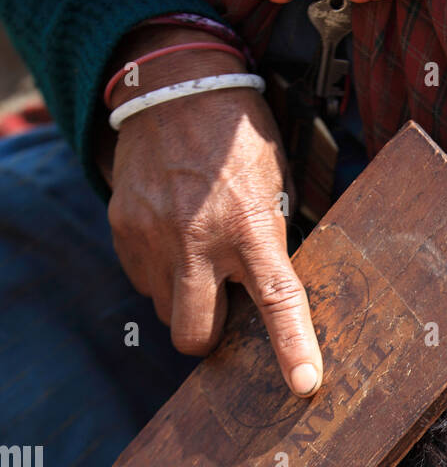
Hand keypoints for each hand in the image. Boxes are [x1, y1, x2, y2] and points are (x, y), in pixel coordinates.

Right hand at [101, 25, 322, 395]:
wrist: (176, 82)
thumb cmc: (238, 139)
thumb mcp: (275, 189)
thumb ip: (270, 244)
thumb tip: (272, 299)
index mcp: (251, 227)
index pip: (278, 300)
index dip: (292, 347)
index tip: (304, 384)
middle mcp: (197, 239)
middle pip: (193, 334)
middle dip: (207, 337)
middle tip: (222, 310)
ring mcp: (153, 235)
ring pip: (164, 309)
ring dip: (182, 299)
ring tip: (197, 256)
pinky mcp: (123, 226)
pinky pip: (140, 278)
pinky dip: (158, 272)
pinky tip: (172, 237)